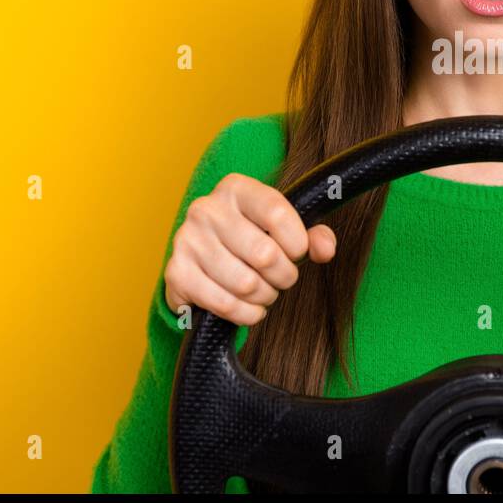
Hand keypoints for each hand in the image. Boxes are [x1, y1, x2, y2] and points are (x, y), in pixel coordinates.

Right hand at [164, 173, 336, 325]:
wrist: (205, 256)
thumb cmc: (253, 237)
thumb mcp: (284, 227)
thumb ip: (314, 236)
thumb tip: (325, 250)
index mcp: (236, 188)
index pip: (277, 214)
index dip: (297, 242)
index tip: (297, 252)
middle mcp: (206, 209)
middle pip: (265, 254)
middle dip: (284, 276)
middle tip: (281, 278)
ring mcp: (187, 240)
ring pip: (246, 284)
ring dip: (265, 297)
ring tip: (264, 291)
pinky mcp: (176, 273)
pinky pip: (225, 305)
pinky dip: (246, 314)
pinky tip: (249, 308)